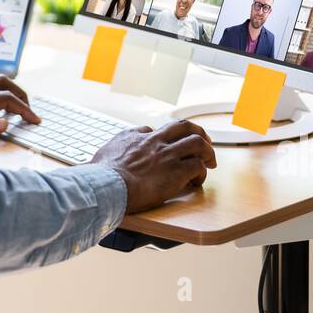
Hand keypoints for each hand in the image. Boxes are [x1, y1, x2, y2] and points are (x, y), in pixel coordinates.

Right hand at [90, 121, 216, 212]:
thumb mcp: (106, 150)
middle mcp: (157, 142)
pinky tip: (196, 181)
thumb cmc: (103, 173)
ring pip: (198, 143)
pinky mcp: (177, 172)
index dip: (168, 137)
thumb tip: (116, 146)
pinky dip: (201, 173)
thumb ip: (116, 145)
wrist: (108, 185)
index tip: (170, 145)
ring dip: (207, 152)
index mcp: (139, 137)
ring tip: (209, 162)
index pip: (158, 129)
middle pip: (185, 127)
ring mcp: (168, 155)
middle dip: (198, 133)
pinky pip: (198, 167)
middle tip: (204, 142)